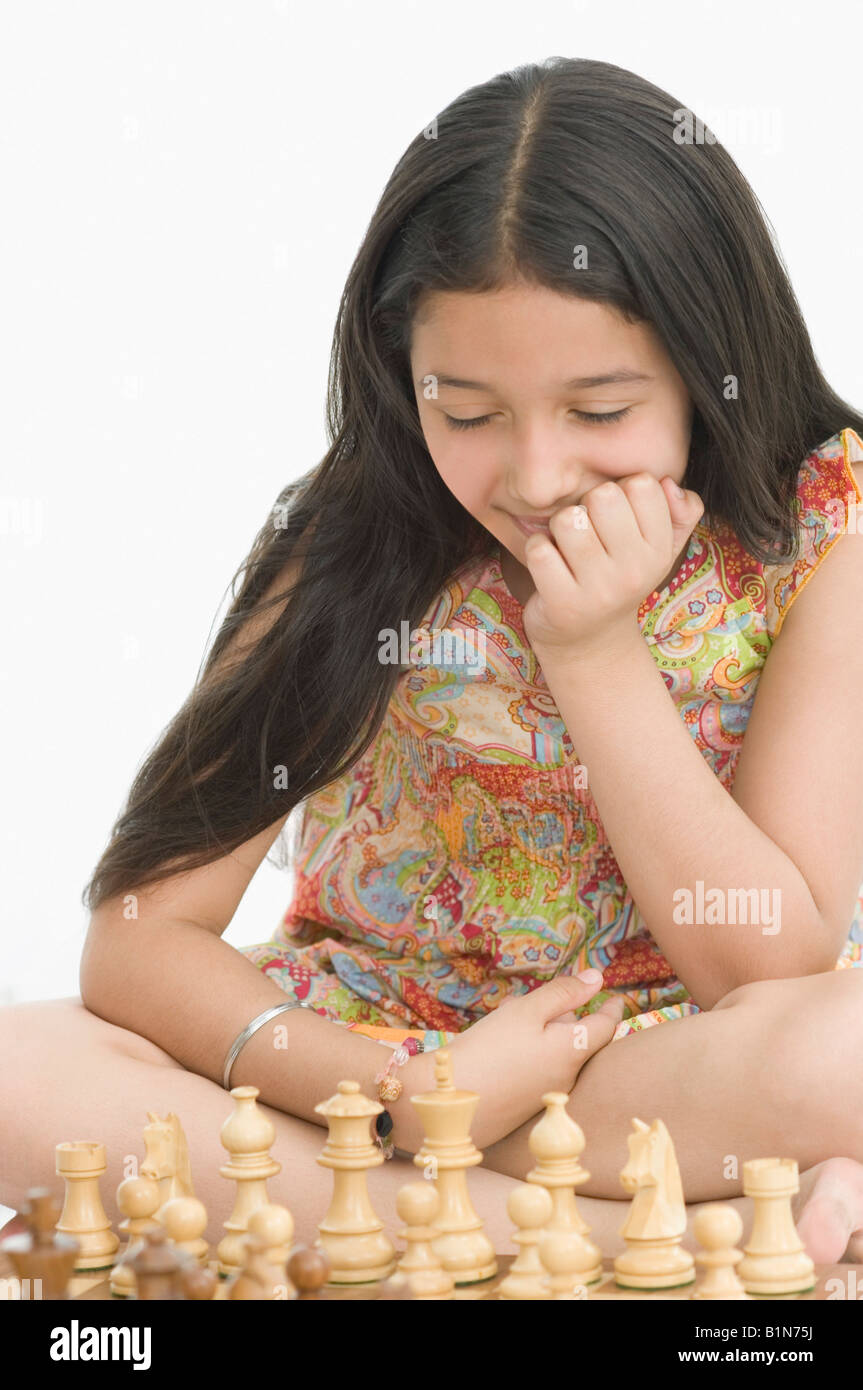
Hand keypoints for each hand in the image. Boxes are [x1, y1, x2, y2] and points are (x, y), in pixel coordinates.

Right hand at [412, 972, 624, 1150]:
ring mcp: (545, 1093)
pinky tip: (498, 1039)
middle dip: (561, 1015)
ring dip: (539, 1030)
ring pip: (553, 1051)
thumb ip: (563, 993)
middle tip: (539, 997)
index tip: (616, 998)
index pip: (606, 1027)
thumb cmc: (490, 1050)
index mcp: (572, 1052)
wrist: (449, 1103)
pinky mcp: (524, 1104)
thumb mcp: (526, 1011)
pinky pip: (536, 1068)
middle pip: (575, 1038)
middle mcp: (566, 1077)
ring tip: (508, 1011)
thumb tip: (597, 979)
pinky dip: (527, 1050)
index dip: (612, 1008)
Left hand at [521, 473, 704, 660]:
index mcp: (660, 550)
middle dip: (587, 505)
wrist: (592, 644)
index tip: (615, 518)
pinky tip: (549, 565)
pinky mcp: (563, 604)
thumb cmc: (621, 580)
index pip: (643, 484)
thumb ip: (681, 511)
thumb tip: (667, 483)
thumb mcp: (660, 549)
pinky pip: (540, 550)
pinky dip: (537, 549)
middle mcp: (635, 571)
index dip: (620, 491)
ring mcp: (599, 590)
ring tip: (567, 547)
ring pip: (567, 519)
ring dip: (559, 527)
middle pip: (603, 496)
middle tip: (587, 531)